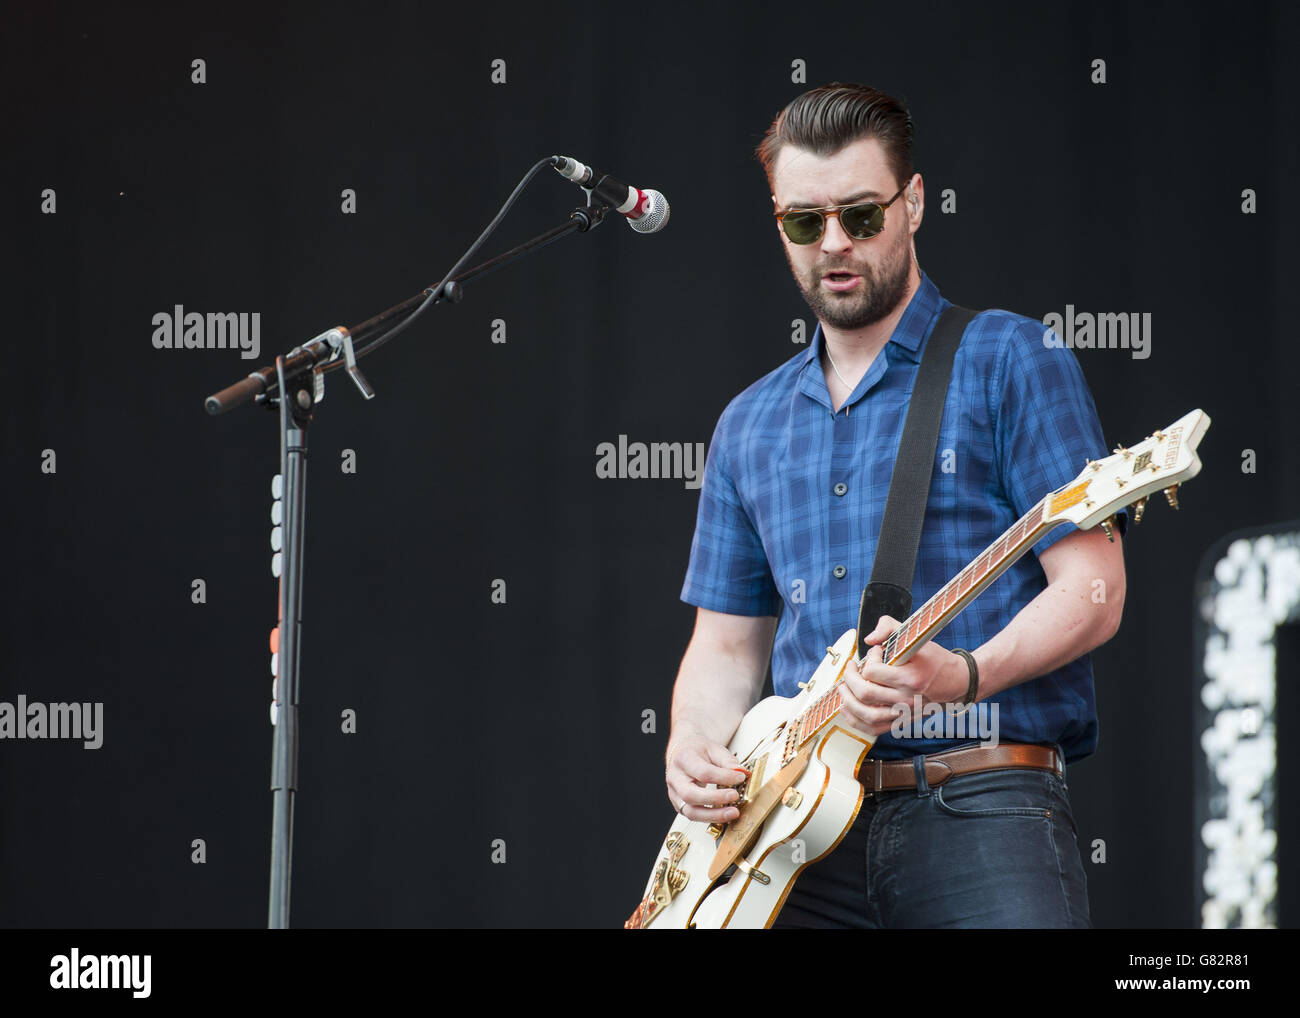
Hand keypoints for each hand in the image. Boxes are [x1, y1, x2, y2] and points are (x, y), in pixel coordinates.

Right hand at [664, 732, 747, 822]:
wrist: (682, 752)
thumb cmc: (697, 751)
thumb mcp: (713, 748)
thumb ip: (727, 760)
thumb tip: (740, 772)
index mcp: (683, 759)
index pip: (703, 772)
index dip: (724, 777)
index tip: (740, 777)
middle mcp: (675, 778)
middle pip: (690, 795)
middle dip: (715, 798)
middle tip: (735, 796)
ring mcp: (674, 794)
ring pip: (690, 811)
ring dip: (713, 815)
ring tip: (733, 812)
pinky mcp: (679, 805)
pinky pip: (693, 816)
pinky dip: (710, 817)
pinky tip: (724, 814)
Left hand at [836, 615, 969, 736]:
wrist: (958, 682)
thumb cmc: (936, 660)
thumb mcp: (916, 637)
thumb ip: (889, 627)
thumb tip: (868, 639)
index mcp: (911, 677)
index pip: (873, 672)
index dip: (868, 660)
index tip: (874, 652)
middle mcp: (907, 699)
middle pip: (865, 693)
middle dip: (849, 679)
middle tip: (850, 668)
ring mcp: (904, 713)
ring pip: (866, 715)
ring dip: (847, 701)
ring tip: (843, 687)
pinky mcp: (902, 722)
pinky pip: (873, 728)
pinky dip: (855, 720)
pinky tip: (847, 708)